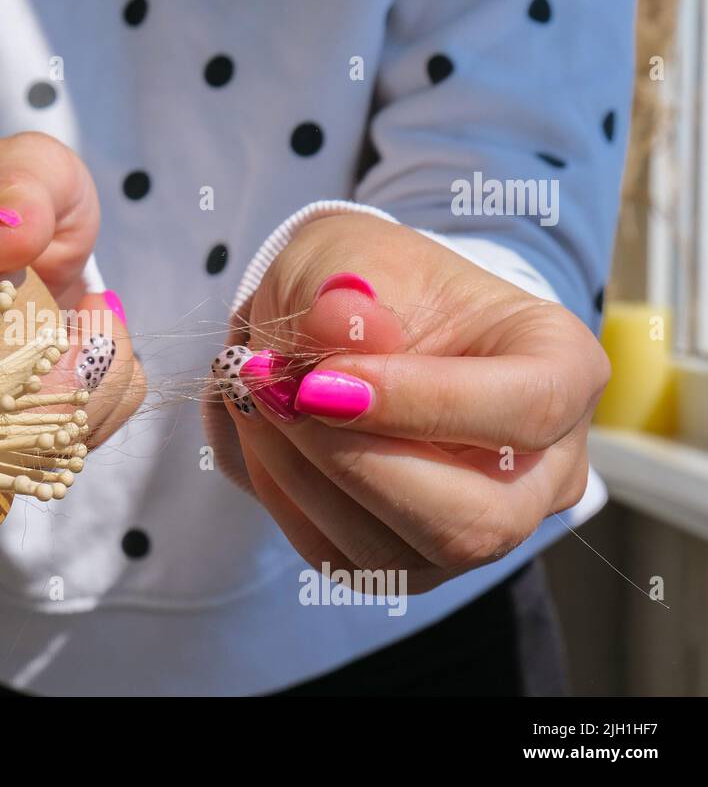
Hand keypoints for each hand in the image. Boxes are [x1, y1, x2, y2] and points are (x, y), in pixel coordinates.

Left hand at [217, 213, 608, 591]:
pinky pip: (341, 559)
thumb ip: (344, 288)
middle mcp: (543, 469)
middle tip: (273, 396)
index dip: (421, 402)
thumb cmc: (370, 284)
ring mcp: (483, 528)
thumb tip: (342, 325)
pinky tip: (264, 436)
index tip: (323, 378)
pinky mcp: (412, 565)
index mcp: (564, 369)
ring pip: (395, 551)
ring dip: (300, 476)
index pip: (528, 408)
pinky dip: (284, 497)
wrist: (341, 328)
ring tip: (256, 400)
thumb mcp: (350, 255)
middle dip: (350, 462)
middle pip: (471, 518)